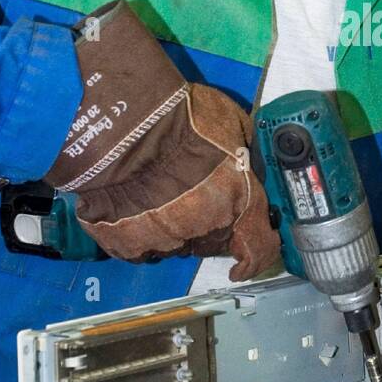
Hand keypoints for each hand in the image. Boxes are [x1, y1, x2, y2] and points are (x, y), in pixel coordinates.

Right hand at [45, 0, 279, 280]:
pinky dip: (139, 230)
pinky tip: (134, 205)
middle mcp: (203, 233)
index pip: (257, 250)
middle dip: (210, 222)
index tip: (244, 262)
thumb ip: (241, 156)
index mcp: (236, 208)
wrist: (125, 126)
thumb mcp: (232, 126)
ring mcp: (161, 243)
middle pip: (213, 241)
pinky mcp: (123, 243)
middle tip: (196, 193)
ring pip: (175, 243)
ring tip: (160, 193)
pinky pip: (139, 244)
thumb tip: (244, 164)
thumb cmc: (183, 119)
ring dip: (174, 225)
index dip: (255, 258)